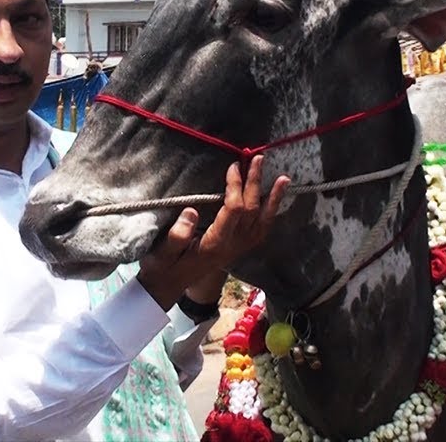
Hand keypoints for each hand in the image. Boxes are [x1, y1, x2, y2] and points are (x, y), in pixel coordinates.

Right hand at [137, 155, 288, 310]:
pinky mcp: (239, 248)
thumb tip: (191, 212)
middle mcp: (232, 246)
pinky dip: (270, 213)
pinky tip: (274, 200)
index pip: (234, 210)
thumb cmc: (163, 267)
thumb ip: (176, 236)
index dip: (235, 187)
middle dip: (255, 183)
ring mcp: (238, 248)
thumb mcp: (162, 255)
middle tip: (258, 159)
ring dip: (272, 198)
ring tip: (284, 179)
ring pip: (262, 221)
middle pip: (251, 211)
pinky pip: (261, 229)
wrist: (170, 286)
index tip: (232, 166)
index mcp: (215, 244)